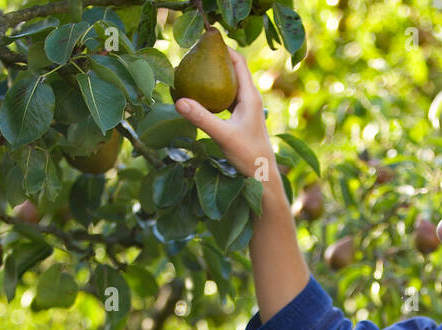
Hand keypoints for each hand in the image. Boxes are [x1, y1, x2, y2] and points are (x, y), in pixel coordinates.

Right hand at [174, 48, 277, 180]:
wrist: (263, 176)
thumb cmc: (248, 156)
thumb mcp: (222, 135)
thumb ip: (201, 118)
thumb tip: (179, 101)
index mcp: (250, 96)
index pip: (238, 62)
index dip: (223, 48)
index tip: (205, 41)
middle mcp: (250, 98)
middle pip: (234, 70)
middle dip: (217, 59)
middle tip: (195, 52)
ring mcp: (246, 108)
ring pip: (230, 84)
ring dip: (216, 76)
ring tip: (195, 69)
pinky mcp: (241, 118)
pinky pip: (227, 98)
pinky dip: (215, 92)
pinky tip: (200, 96)